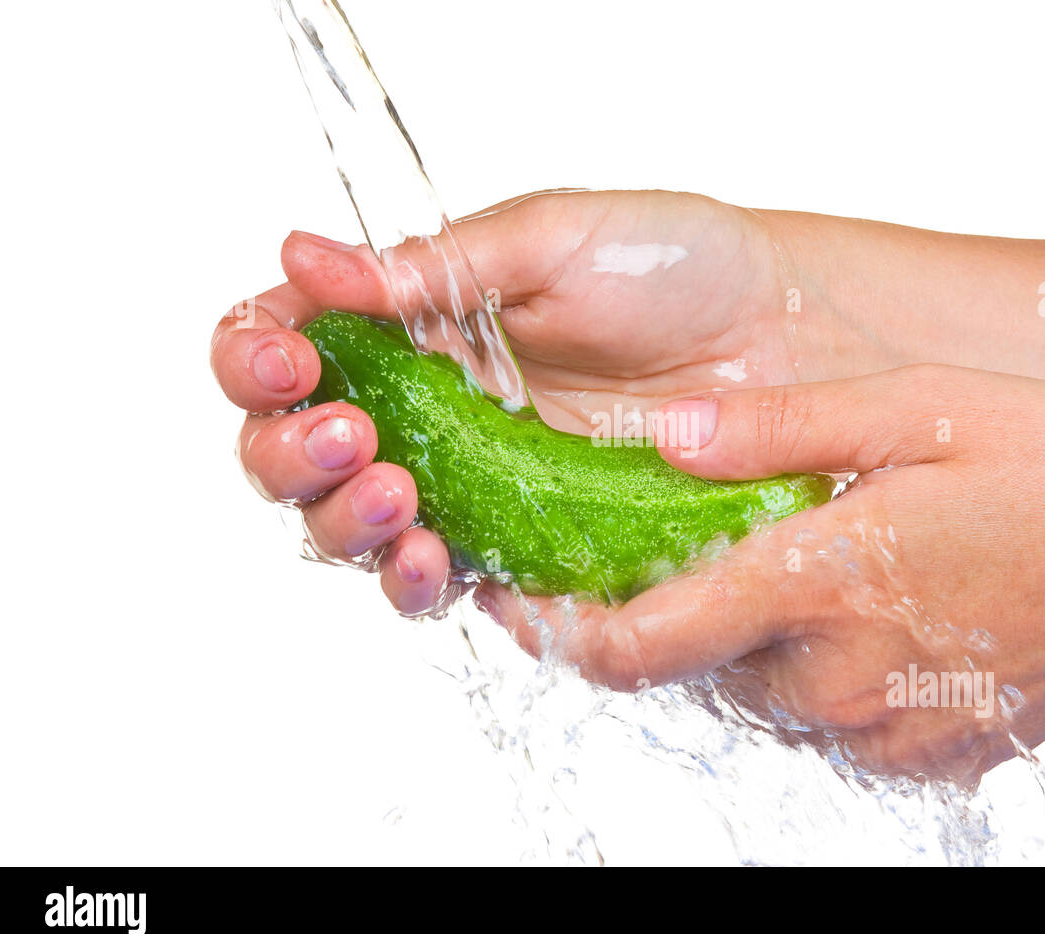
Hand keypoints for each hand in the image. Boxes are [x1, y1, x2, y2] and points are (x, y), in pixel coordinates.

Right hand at [212, 189, 852, 612]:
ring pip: (358, 533)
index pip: (290, 348)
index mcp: (410, 326)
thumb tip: (301, 257)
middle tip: (349, 436)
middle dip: (293, 456)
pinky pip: (451, 582)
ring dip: (349, 526)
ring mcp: (473, 486)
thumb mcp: (551, 241)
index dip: (257, 358)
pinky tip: (441, 558)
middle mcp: (425, 412)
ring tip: (399, 494)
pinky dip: (423, 581)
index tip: (286, 359)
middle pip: (299, 458)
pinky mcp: (528, 545)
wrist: (787, 336)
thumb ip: (430, 266)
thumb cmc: (676, 268)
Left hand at [475, 365, 1044, 780]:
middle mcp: (827, 677)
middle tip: (658, 546)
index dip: (548, 631)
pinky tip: (856, 608)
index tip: (509, 595)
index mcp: (814, 585)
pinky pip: (815, 718)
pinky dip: (801, 669)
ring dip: (730, 638)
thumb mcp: (922, 413)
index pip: (630, 645)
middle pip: (678, 668)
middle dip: (647, 615)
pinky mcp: (911, 759)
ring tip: (775, 563)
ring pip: (743, 694)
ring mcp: (871, 730)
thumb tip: (663, 436)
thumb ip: (781, 431)